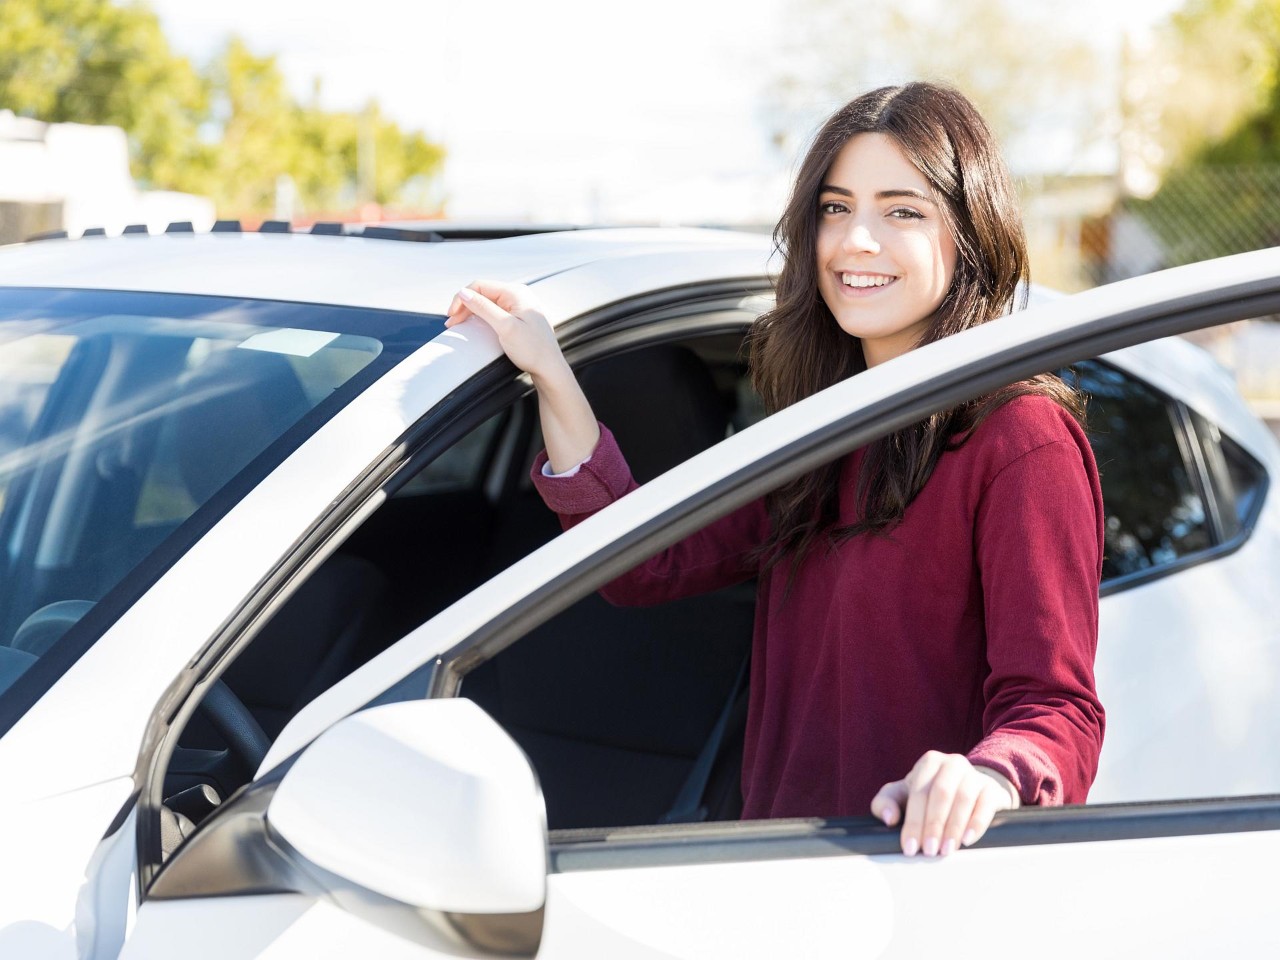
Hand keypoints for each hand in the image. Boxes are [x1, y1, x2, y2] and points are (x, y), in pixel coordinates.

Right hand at [445, 280, 567, 386]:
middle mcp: (518, 295)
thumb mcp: (505, 327)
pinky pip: (495, 311)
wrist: (550, 368)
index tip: (451, 316)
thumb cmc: (532, 349)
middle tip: (451, 323)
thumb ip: (483, 308)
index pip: (480, 286)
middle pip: (482, 293)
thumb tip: (463, 292)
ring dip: (471, 312)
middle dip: (464, 306)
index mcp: (516, 292)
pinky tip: (473, 324)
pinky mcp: (518, 317)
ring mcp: (519, 306)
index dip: (462, 298)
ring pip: (487, 302)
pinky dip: (481, 317)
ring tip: (458, 324)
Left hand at [870, 751, 1018, 856]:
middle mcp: (952, 764)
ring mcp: (974, 774)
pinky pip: (985, 804)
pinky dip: (976, 823)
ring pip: (963, 798)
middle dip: (933, 825)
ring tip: (946, 850)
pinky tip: (967, 840)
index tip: (909, 847)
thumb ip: (886, 802)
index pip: (918, 792)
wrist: (971, 791)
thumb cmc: (931, 795)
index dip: (913, 821)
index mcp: (929, 763)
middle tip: (928, 851)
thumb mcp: (906, 795)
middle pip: (940, 794)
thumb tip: (889, 818)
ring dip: (953, 827)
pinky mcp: (991, 788)